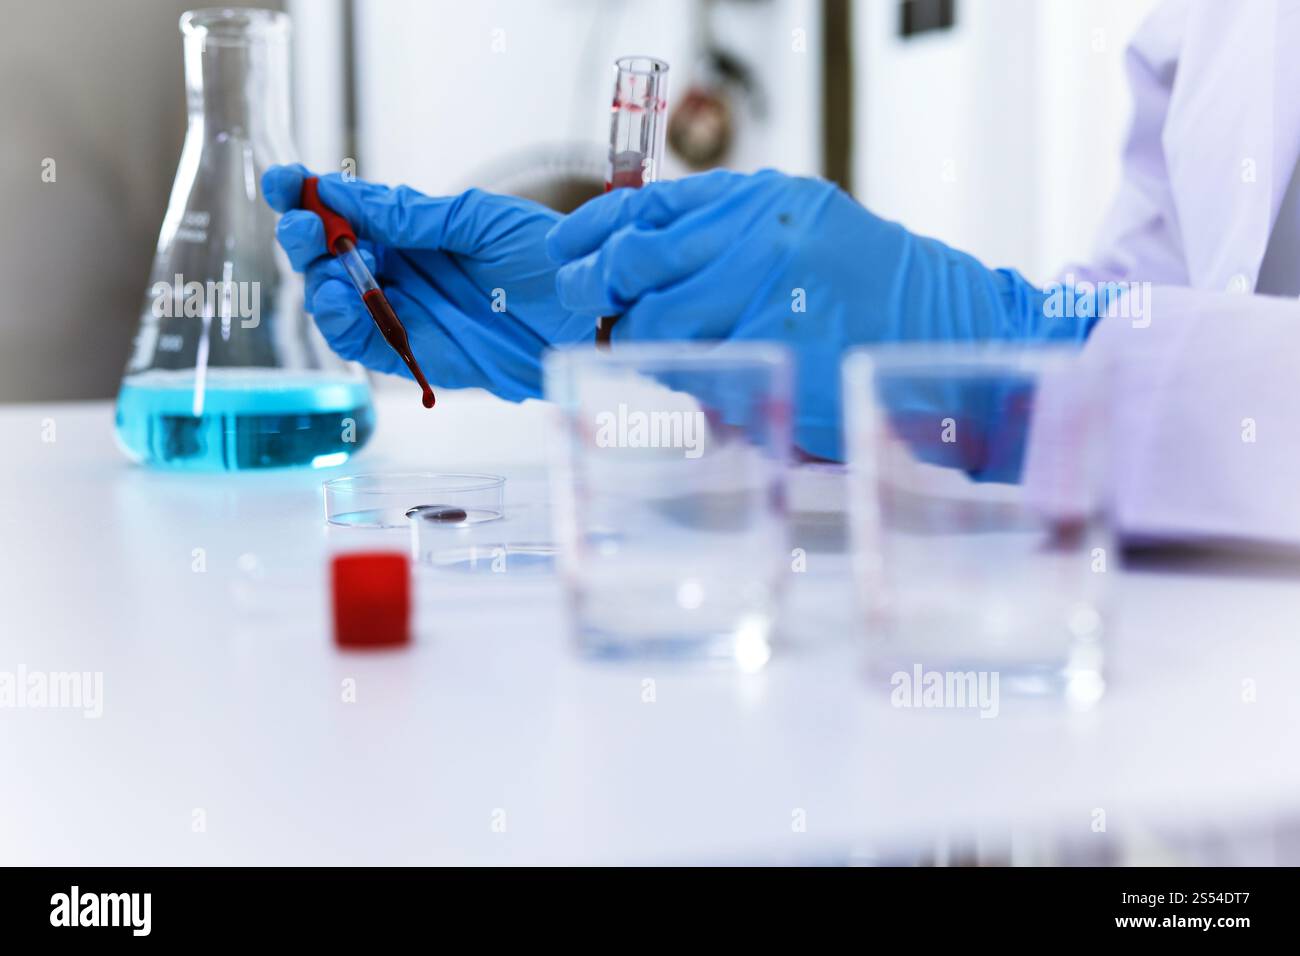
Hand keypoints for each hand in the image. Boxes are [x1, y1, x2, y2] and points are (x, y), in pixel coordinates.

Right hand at [262, 165, 589, 400]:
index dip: (307, 195)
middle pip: (326, 254)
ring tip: (331, 262)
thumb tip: (343, 193)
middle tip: (307, 224)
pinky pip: (360, 341)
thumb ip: (411, 215)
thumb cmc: (544, 260)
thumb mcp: (479, 220)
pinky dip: (340, 322)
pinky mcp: (410, 352)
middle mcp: (397, 269)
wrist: (585, 315)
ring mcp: (401, 311)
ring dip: (319, 278)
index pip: (345, 210)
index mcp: (409, 229)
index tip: (284, 182)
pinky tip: (341, 299)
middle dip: (305, 234)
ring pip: (332, 298)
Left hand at [545, 169, 1091, 459]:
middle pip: (634, 261)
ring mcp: (765, 292)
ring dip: (641, 346)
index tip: (563, 253)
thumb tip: (635, 261)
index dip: (590, 232)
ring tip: (660, 356)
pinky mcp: (774, 351)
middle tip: (586, 308)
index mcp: (760, 199)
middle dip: (596, 290)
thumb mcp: (799, 232)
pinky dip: (687, 384)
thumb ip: (725, 238)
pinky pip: (696, 373)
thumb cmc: (871, 288)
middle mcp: (756, 234)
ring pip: (655, 324)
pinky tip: (706, 384)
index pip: (645, 205)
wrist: (950, 328)